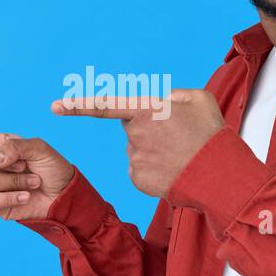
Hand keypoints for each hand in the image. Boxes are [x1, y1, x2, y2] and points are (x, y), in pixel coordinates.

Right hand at [0, 132, 75, 219]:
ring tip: (33, 181)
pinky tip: (28, 194)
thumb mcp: (38, 148)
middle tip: (23, 164)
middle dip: (0, 160)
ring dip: (15, 180)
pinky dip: (13, 195)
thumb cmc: (54, 167)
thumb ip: (13, 147)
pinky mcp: (0, 205)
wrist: (66, 195)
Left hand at [50, 89, 224, 198]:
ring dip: (154, 151)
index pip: (105, 106)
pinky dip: (154, 170)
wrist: (220, 175)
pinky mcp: (138, 179)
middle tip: (178, 136)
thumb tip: (161, 103)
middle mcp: (135, 134)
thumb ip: (174, 95)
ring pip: (137, 150)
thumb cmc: (212, 135)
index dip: (78, 105)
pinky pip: (140, 170)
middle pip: (132, 129)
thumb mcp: (198, 99)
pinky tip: (173, 170)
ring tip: (180, 155)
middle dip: (149, 130)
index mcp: (146, 110)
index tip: (55, 106)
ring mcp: (135, 158)